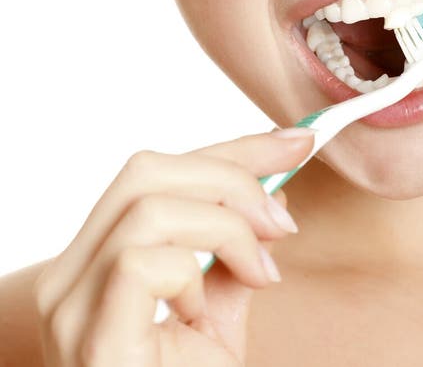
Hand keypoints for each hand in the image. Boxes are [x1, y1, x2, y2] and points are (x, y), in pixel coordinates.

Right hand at [33, 129, 313, 365]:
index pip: (158, 169)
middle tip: (283, 220)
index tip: (297, 139)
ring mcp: (70, 304)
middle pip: (147, 169)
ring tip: (258, 271)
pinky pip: (142, 262)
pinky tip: (203, 313)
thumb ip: (232, 258)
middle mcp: (70, 275)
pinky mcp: (89, 336)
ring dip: (225, 227)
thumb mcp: (214, 321)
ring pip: (149, 206)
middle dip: (232, 177)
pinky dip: (194, 272)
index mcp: (95, 259)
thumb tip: (274, 195)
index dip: (233, 146)